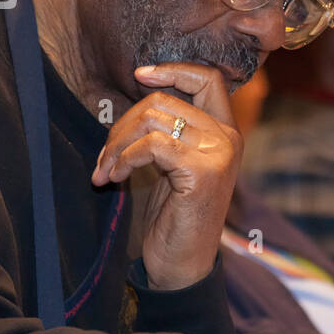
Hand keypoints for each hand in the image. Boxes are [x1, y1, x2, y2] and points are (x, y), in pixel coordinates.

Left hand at [92, 63, 241, 289]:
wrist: (182, 264)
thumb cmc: (174, 215)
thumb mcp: (173, 164)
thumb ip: (168, 129)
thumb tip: (139, 91)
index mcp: (225, 132)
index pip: (208, 77)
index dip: (172, 69)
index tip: (139, 75)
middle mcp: (228, 138)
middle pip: (164, 100)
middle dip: (122, 124)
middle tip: (105, 156)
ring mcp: (219, 154)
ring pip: (153, 119)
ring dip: (117, 145)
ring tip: (106, 171)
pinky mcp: (203, 172)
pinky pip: (150, 145)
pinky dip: (123, 159)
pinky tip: (114, 180)